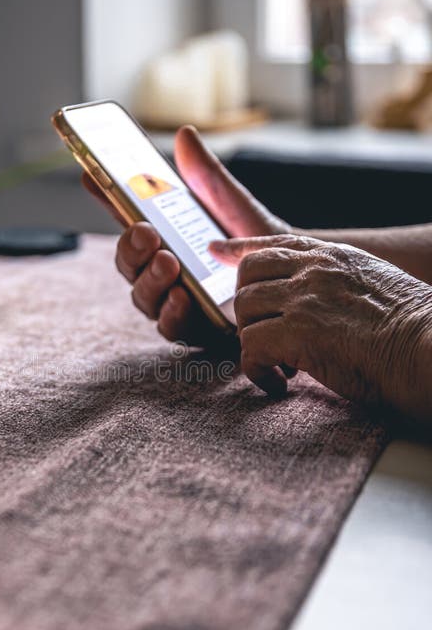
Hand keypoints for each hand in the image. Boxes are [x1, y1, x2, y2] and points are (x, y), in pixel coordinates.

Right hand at [83, 124, 292, 347]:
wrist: (290, 278)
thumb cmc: (254, 241)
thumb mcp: (231, 205)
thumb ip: (207, 176)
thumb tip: (185, 135)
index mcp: (162, 238)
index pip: (125, 218)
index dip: (104, 197)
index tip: (90, 173)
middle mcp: (159, 271)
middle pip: (128, 263)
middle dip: (130, 248)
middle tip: (146, 232)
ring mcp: (171, 302)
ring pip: (142, 296)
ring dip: (150, 279)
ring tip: (168, 261)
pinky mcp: (192, 329)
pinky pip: (170, 327)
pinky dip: (171, 312)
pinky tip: (181, 295)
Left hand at [210, 234, 431, 420]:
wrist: (429, 348)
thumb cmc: (414, 329)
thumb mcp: (376, 285)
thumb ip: (341, 283)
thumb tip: (319, 303)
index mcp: (334, 257)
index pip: (275, 244)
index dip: (242, 250)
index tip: (218, 253)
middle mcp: (315, 270)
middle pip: (247, 275)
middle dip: (246, 308)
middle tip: (263, 336)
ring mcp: (304, 298)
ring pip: (244, 312)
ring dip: (252, 343)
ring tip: (279, 367)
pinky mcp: (298, 332)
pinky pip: (250, 348)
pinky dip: (257, 371)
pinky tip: (277, 386)